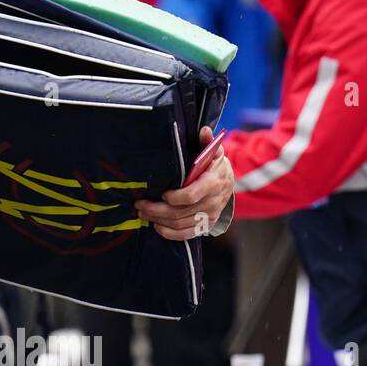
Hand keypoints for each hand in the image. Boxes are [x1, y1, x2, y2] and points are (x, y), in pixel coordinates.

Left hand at [135, 126, 234, 240]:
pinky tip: (155, 225)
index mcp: (214, 182)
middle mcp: (213, 202)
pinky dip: (169, 233)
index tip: (161, 193)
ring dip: (158, 220)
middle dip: (156, 209)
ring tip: (142, 213)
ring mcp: (209, 215)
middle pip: (181, 212)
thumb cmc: (213, 164)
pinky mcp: (205, 225)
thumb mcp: (213, 151)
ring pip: (180, 224)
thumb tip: (204, 130)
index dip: (175, 197)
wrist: (227, 182)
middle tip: (139, 204)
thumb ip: (206, 142)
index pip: (192, 195)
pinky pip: (186, 235)